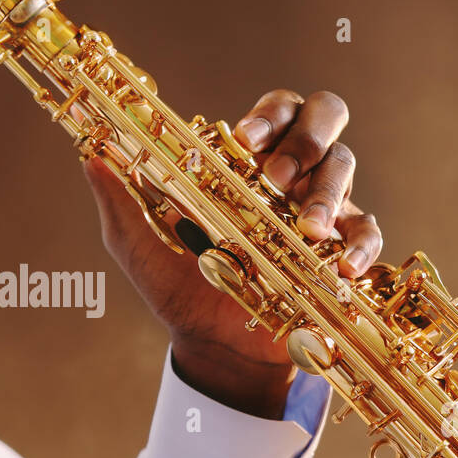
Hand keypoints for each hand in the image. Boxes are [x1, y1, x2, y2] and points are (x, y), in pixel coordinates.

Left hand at [82, 89, 382, 418]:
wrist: (213, 348)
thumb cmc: (178, 289)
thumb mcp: (138, 243)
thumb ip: (119, 198)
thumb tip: (90, 153)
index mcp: (248, 159)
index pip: (275, 109)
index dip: (268, 115)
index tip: (243, 141)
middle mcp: (291, 175)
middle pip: (325, 116)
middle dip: (308, 135)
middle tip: (277, 176)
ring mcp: (322, 210)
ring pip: (345, 168)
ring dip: (327, 192)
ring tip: (308, 229)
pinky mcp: (342, 254)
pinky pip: (367, 233)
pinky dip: (360, 245)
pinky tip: (340, 266)